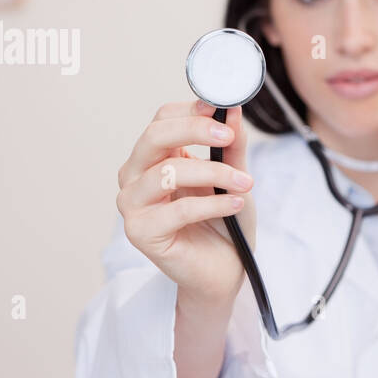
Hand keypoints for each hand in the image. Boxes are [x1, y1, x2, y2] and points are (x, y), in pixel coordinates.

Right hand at [115, 99, 255, 307]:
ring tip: (245, 183)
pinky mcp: (140, 233)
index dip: (191, 110)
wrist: (223, 271)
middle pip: (154, 137)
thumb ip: (231, 146)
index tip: (222, 107)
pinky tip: (236, 204)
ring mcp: (132, 205)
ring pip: (167, 173)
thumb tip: (233, 109)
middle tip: (228, 136)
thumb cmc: (225, 222)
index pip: (162, 120)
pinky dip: (213, 204)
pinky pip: (178, 210)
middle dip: (194, 130)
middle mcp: (135, 177)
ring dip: (213, 174)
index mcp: (153, 158)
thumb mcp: (233, 177)